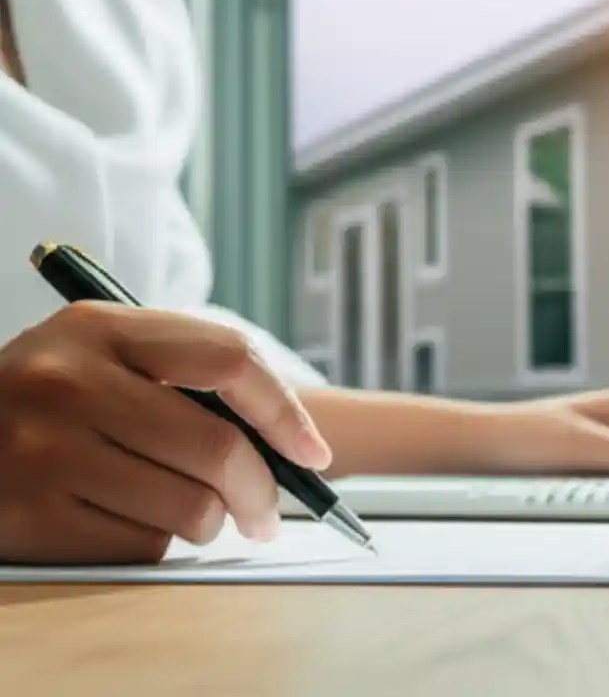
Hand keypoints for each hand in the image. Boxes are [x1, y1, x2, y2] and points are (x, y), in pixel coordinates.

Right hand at [0, 302, 330, 564]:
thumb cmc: (51, 402)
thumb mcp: (102, 357)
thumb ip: (188, 379)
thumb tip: (293, 448)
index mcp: (99, 328)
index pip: (228, 358)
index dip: (284, 410)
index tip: (313, 452)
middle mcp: (67, 381)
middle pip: (219, 448)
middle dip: (261, 492)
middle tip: (264, 513)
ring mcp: (43, 450)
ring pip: (191, 507)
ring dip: (206, 521)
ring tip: (181, 510)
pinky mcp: (29, 517)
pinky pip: (144, 546)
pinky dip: (155, 543)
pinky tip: (124, 520)